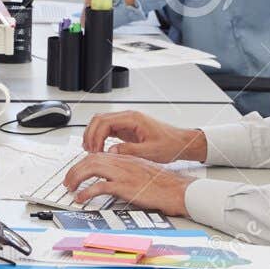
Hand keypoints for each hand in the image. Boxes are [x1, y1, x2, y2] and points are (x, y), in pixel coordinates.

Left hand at [62, 152, 194, 216]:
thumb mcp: (140, 171)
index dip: (82, 163)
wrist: (177, 189)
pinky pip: (100, 187)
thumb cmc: (162, 184)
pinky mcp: (125, 186)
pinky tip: (81, 198)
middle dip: (74, 170)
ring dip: (77, 178)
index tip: (75, 172)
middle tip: (67, 182)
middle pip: (90, 160)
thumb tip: (110, 177)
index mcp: (125, 158)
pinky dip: (87, 192)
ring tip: (70, 188)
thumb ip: (125, 170)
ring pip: (92, 169)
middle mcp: (122, 163)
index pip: (97, 155)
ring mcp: (123, 174)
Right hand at [81, 109, 205, 162]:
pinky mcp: (127, 128)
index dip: (96, 137)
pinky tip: (98, 148)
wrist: (181, 143)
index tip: (95, 151)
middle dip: (91, 134)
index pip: (105, 122)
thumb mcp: (150, 151)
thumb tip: (111, 151)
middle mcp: (128, 117)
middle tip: (89, 150)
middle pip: (99, 119)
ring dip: (93, 134)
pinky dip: (100, 137)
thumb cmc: (170, 145)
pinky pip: (108, 129)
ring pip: (101, 122)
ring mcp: (127, 121)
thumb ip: (129, 150)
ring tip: (90, 150)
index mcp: (133, 119)